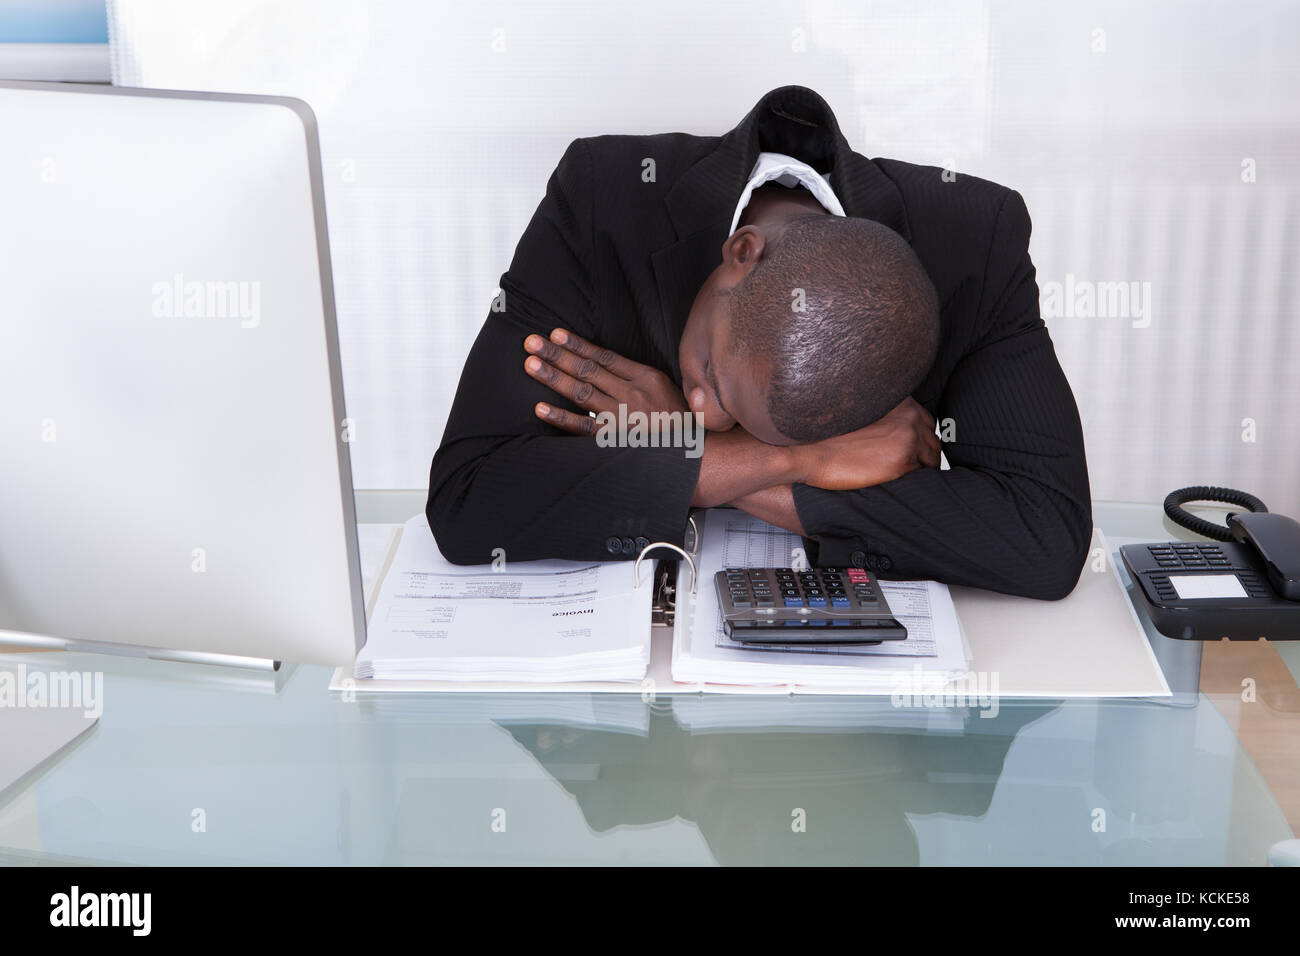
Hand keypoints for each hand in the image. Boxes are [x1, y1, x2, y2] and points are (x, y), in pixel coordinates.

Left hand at [523, 328, 688, 434]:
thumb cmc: (683, 422)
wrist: (701, 454)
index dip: (578, 344)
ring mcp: (624, 417)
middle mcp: (633, 393)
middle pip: (588, 369)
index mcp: (646, 377)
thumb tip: (607, 365)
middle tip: (532, 342)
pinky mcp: (617, 440)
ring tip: (531, 364)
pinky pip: (584, 427)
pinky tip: (541, 408)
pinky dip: (561, 418)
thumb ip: (638, 377)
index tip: (557, 333)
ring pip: (582, 392)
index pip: (605, 356)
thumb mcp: (667, 389)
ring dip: (554, 377)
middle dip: (557, 354)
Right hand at [794, 397, 941, 489]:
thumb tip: (897, 432)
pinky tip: (895, 481)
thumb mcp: (860, 413)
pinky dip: (912, 480)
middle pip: (933, 441)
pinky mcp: (901, 462)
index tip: (910, 451)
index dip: (919, 439)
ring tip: (902, 477)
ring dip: (920, 469)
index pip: (926, 422)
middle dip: (923, 455)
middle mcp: (908, 416)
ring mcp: (907, 439)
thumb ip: (884, 416)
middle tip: (908, 468)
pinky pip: (919, 475)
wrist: (808, 452)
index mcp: (899, 401)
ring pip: (931, 459)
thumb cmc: (826, 436)